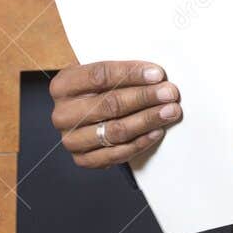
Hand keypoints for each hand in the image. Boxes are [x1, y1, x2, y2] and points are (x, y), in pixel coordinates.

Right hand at [48, 60, 182, 167]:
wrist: (82, 114)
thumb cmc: (96, 90)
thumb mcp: (99, 74)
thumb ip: (122, 73)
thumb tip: (156, 76)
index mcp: (63, 85)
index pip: (100, 76)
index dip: (131, 74)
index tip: (157, 74)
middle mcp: (62, 114)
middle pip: (109, 104)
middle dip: (144, 98)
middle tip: (169, 93)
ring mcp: (71, 139)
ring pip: (115, 130)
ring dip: (147, 120)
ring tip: (169, 112)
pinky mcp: (82, 159)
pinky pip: (116, 154)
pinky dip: (140, 143)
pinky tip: (156, 132)